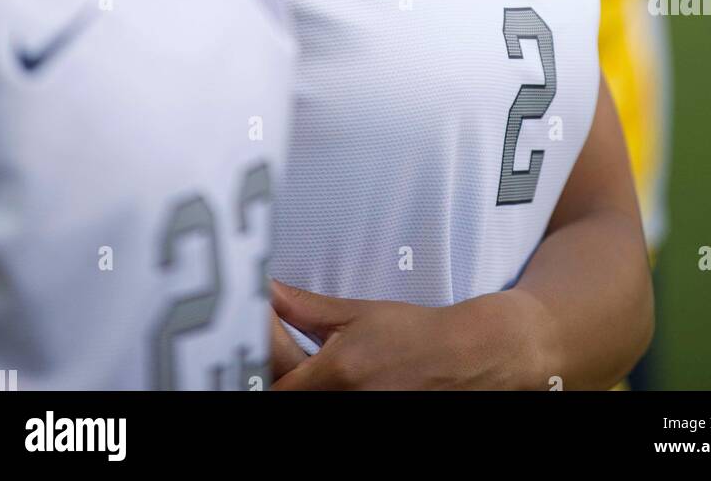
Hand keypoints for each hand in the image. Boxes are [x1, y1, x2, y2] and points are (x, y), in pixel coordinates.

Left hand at [269, 280, 542, 390]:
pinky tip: (314, 368)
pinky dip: (310, 385)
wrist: (461, 359)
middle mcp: (339, 405)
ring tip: (295, 352)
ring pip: (299, 394)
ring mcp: (352, 415)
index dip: (255, 348)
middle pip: (281, 389)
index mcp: (334, 376)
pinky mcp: (359, 419)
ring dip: (290, 376)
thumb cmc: (414, 336)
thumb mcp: (356, 314)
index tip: (249, 324)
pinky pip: (322, 403)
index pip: (269, 375)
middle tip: (270, 335)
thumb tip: (270, 291)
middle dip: (271, 361)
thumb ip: (306, 307)